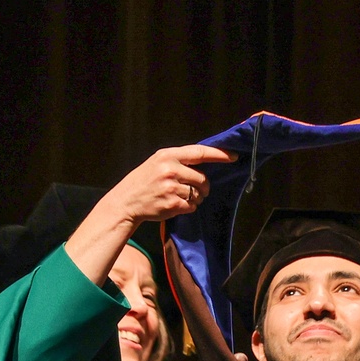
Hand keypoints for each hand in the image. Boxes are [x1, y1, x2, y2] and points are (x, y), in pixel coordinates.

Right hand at [66, 145, 235, 286]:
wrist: (126, 202)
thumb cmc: (144, 182)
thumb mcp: (158, 163)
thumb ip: (179, 161)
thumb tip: (206, 162)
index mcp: (168, 155)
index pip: (199, 152)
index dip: (219, 155)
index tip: (233, 156)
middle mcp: (170, 169)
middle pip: (202, 178)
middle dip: (203, 186)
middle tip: (194, 190)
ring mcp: (171, 187)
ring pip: (198, 194)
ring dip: (194, 198)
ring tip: (178, 197)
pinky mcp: (172, 204)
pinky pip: (192, 207)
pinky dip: (188, 208)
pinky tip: (174, 205)